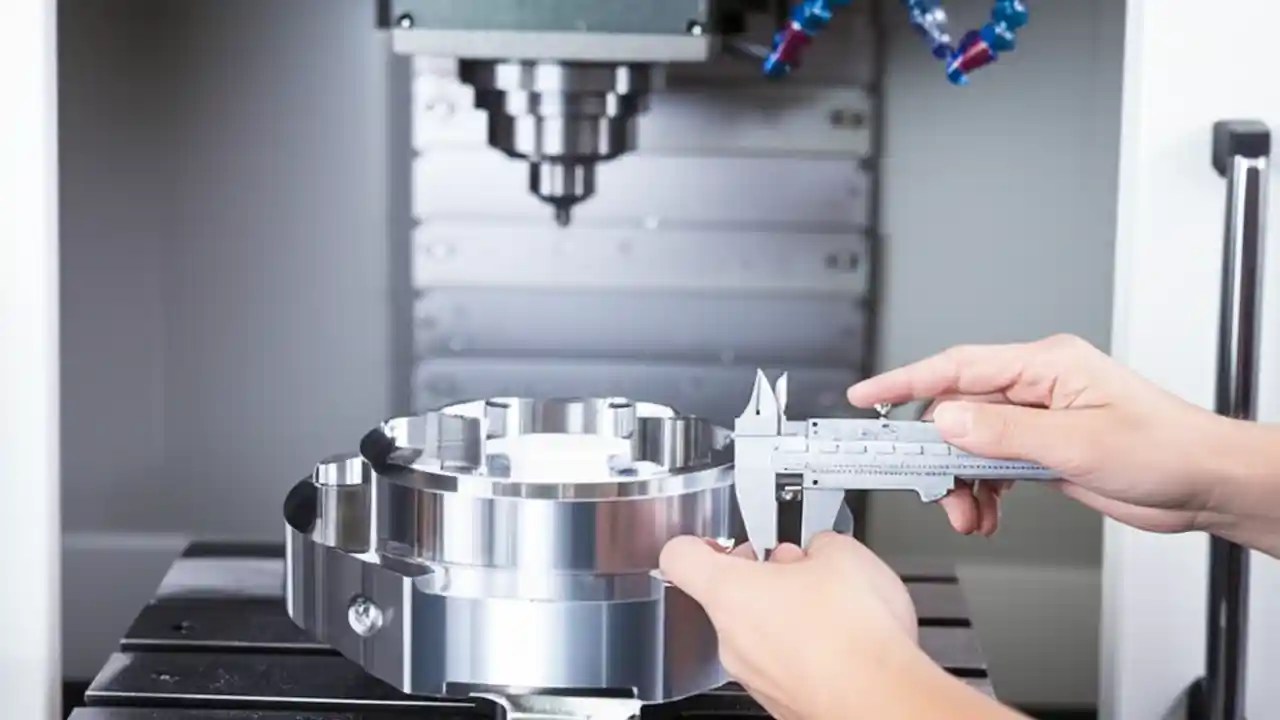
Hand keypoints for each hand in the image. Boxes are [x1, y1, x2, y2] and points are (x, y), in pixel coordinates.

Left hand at [660, 532, 1018, 719]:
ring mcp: (753, 674)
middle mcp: (731, 638)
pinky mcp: (779, 700)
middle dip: (763, 578)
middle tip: (800, 570)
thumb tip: (821, 549)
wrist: (882, 700)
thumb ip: (818, 543)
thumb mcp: (844, 554)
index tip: (715, 540)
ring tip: (831, 610)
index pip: (680, 556)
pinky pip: (780, 664)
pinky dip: (803, 650)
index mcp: (730, 592)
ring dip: (785, 615)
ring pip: (756, 632)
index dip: (697, 542)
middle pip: (728, 595)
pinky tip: (840, 644)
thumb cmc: (855, 636)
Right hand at [846, 333, 1235, 536]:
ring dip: (962, 482)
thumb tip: (946, 420)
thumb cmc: (1164, 448)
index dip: (905, 382)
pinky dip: (982, 491)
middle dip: (939, 457)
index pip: (957, 367)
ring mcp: (1039, 418)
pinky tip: (986, 514)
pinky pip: (993, 464)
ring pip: (971, 445)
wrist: (1205, 483)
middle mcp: (1037, 387)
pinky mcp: (1044, 448)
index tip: (867, 397)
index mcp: (1045, 365)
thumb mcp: (1075, 443)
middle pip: (958, 412)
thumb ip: (1003, 431)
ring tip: (969, 514)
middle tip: (931, 489)